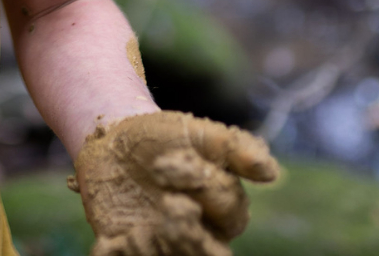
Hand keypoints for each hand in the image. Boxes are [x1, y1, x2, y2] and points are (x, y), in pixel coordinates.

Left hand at [70, 111, 277, 255]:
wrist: (114, 138)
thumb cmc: (165, 137)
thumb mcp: (199, 134)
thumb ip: (236, 149)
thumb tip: (271, 171)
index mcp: (221, 212)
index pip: (229, 213)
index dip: (204, 186)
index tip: (167, 159)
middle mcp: (195, 235)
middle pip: (207, 254)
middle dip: (190, 236)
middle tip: (170, 204)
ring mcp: (159, 243)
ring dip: (154, 250)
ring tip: (137, 232)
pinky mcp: (123, 247)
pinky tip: (107, 245)